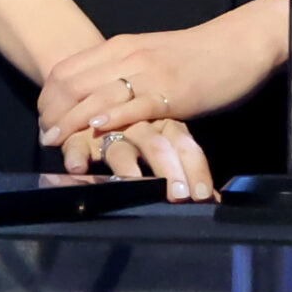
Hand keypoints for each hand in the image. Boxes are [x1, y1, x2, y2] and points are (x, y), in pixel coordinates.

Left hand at [38, 13, 280, 145]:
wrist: (240, 42)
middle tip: (45, 139)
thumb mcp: (152, 54)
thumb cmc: (198, 53)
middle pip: (74, 84)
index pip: (67, 69)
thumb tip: (96, 95)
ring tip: (58, 144)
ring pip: (98, 96)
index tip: (43, 119)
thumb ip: (124, 69)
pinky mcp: (172, 92)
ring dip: (73, 123)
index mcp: (121, 45)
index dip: (48, 97)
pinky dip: (112, 119)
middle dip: (54, 114)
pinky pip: (135, 106)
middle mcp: (130, 55)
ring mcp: (150, 74)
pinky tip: (98, 131)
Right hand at [61, 117, 214, 202]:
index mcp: (164, 122)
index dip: (195, 169)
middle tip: (177, 195)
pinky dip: (75, 155)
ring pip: (120, 148)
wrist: (96, 90)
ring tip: (134, 181)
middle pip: (157, 146)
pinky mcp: (79, 135)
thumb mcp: (163, 136)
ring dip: (127, 167)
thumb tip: (215, 200)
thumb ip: (185, 166)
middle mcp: (140, 125)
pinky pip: (76, 145)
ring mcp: (109, 130)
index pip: (185, 146)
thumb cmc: (139, 123)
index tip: (203, 195)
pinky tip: (76, 168)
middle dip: (168, 170)